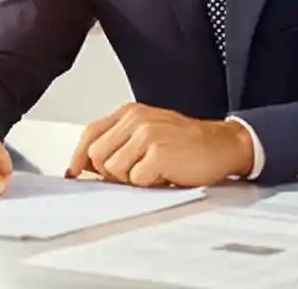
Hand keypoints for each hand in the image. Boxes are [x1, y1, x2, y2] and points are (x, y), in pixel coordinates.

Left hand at [65, 103, 253, 187]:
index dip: (79, 156)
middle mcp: (135, 119)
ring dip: (131, 179)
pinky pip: (136, 180)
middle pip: (97, 155)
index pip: (91, 133)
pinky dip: (149, 184)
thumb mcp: (149, 132)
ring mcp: (147, 134)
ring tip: (153, 172)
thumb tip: (87, 166)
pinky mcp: (159, 153)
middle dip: (110, 173)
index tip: (74, 172)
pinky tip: (165, 175)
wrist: (222, 144)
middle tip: (135, 174)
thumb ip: (120, 143)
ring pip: (114, 169)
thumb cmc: (186, 143)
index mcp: (130, 113)